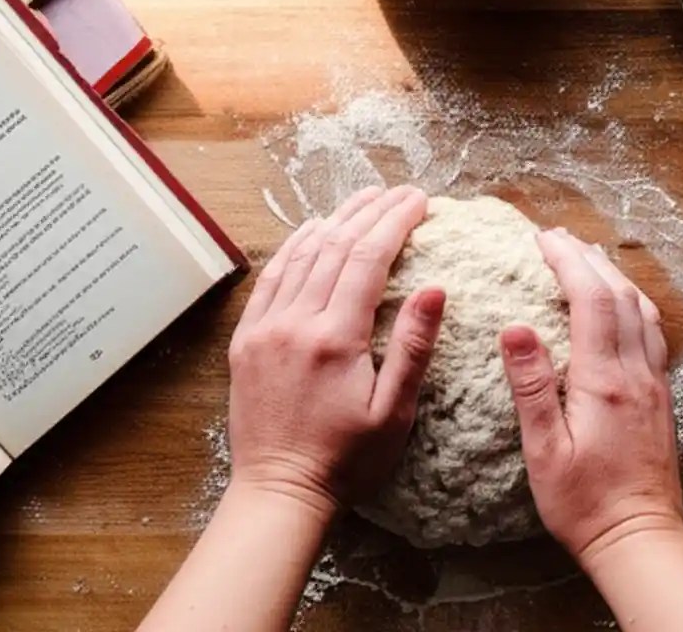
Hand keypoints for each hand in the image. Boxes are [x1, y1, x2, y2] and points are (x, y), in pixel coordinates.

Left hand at [227, 186, 444, 517]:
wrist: (279, 491)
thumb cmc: (346, 460)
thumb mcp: (394, 412)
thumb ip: (414, 347)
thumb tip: (435, 288)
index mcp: (335, 338)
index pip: (368, 258)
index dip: (396, 221)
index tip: (420, 201)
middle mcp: (295, 323)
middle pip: (336, 247)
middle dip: (371, 212)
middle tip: (399, 192)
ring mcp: (265, 328)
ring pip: (302, 255)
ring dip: (335, 221)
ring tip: (364, 199)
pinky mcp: (246, 340)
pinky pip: (271, 279)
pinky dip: (294, 248)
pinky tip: (311, 231)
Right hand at [501, 229, 682, 565]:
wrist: (639, 538)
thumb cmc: (584, 504)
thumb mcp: (543, 451)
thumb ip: (531, 387)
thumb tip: (514, 330)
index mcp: (605, 381)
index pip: (590, 300)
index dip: (568, 261)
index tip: (543, 239)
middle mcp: (636, 374)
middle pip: (619, 295)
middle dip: (588, 258)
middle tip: (558, 238)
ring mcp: (653, 384)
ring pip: (642, 310)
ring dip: (614, 276)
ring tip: (587, 258)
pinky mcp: (659, 398)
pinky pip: (651, 333)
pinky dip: (632, 304)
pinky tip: (620, 306)